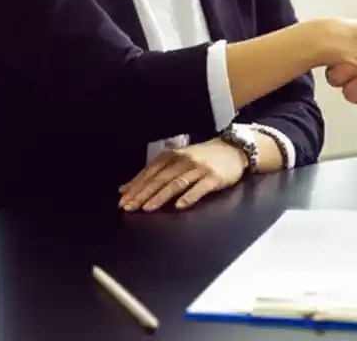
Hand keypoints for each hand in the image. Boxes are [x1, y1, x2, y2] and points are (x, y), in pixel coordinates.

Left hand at [118, 139, 246, 211]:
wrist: (232, 149)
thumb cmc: (202, 157)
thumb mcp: (176, 160)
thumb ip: (153, 173)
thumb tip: (125, 188)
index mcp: (172, 156)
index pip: (149, 172)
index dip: (135, 186)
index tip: (123, 200)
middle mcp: (183, 160)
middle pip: (160, 179)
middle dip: (143, 194)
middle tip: (130, 207)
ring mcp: (199, 169)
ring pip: (176, 184)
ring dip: (161, 196)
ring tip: (148, 208)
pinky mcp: (214, 177)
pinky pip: (199, 188)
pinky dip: (189, 197)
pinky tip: (179, 206)